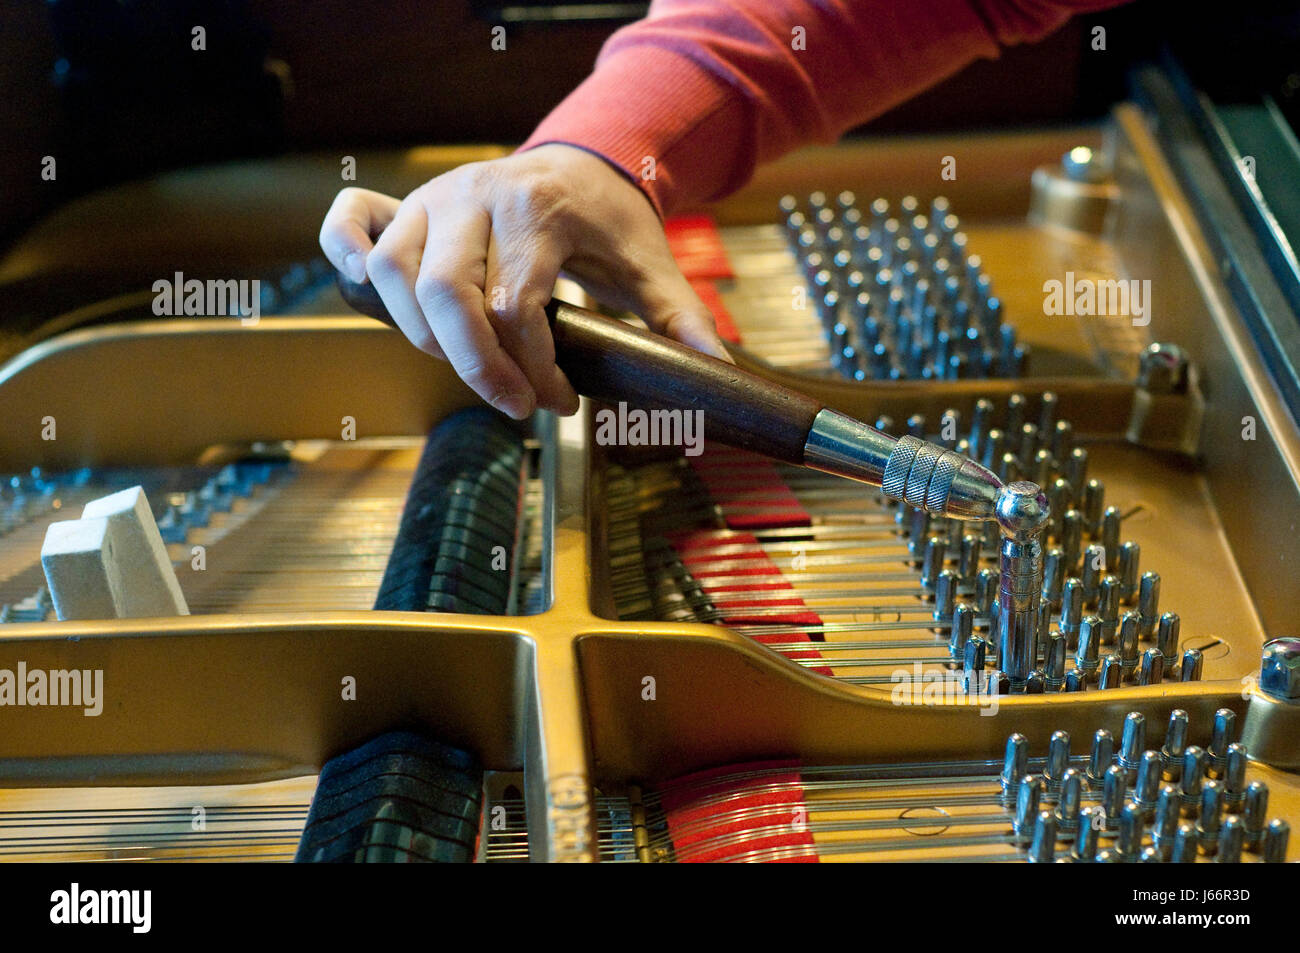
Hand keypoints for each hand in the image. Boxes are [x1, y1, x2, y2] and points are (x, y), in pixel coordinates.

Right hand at [319, 144, 729, 418]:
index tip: (558, 403)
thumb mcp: (651, 264)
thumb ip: (678, 320)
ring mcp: (434, 197)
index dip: (534, 370)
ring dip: (422, 335)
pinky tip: (380, 302)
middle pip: (447, 293)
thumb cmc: (610, 219)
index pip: (516, 306)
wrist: (583, 158)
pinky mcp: (407, 202)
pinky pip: (351, 224)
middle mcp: (476, 197)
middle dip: (476, 366)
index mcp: (539, 210)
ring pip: (395, 272)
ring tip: (470, 365)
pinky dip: (344, 257)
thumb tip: (714, 375)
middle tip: (514, 404)